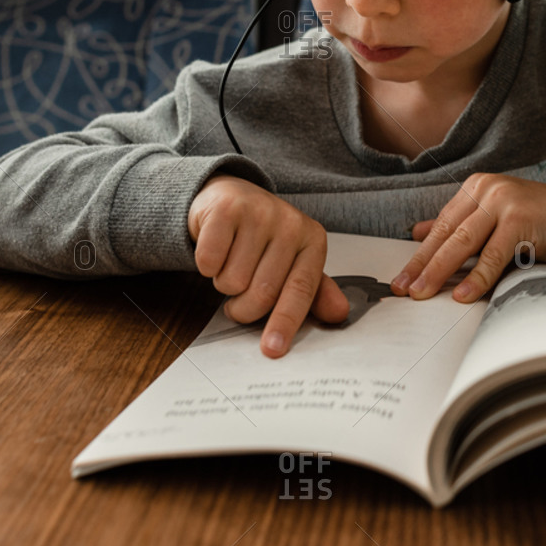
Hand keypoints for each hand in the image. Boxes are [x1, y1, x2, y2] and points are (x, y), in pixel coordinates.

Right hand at [187, 174, 350, 357]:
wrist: (231, 196)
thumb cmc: (264, 238)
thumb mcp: (293, 262)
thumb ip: (314, 292)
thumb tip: (339, 314)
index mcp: (313, 240)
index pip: (301, 290)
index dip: (285, 322)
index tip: (273, 349)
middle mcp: (290, 223)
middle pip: (263, 293)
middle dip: (243, 309)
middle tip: (238, 301)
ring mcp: (259, 212)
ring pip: (232, 281)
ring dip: (223, 284)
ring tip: (230, 265)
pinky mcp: (226, 209)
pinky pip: (209, 261)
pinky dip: (206, 266)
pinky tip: (216, 250)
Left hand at [390, 175, 545, 303]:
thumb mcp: (497, 217)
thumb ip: (462, 223)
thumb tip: (419, 232)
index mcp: (478, 186)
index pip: (442, 225)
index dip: (420, 254)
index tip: (402, 277)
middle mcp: (488, 189)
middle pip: (447, 234)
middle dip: (422, 265)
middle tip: (404, 290)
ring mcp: (505, 201)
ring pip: (463, 243)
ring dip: (440, 272)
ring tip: (423, 294)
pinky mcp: (521, 219)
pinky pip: (493, 255)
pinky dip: (477, 278)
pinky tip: (462, 294)